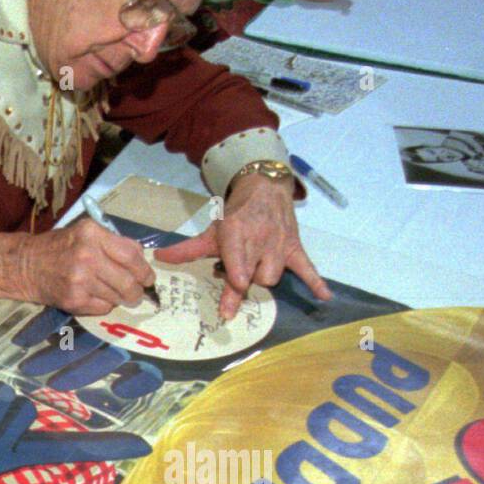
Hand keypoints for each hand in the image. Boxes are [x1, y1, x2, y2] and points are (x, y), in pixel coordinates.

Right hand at [0, 217, 154, 314]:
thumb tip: (144, 260)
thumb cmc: (61, 247)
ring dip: (120, 298)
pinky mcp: (74, 299)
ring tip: (112, 293)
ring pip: (118, 297)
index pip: (132, 256)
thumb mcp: (86, 234)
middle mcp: (87, 255)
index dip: (145, 271)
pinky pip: (103, 307)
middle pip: (129, 281)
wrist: (26, 265)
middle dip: (137, 291)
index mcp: (93, 234)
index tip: (148, 278)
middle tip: (136, 294)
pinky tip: (94, 296)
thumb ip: (115, 243)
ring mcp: (80, 279)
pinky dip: (104, 304)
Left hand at [155, 173, 330, 319]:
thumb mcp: (212, 229)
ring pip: (274, 275)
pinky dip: (315, 282)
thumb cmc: (235, 213)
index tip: (232, 294)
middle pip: (256, 275)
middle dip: (247, 282)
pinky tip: (324, 296)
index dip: (235, 279)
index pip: (237, 263)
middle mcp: (260, 239)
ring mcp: (279, 245)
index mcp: (237, 233)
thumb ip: (188, 249)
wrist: (264, 186)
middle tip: (237, 284)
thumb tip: (159, 259)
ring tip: (256, 271)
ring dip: (265, 278)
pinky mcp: (294, 248)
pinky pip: (308, 267)